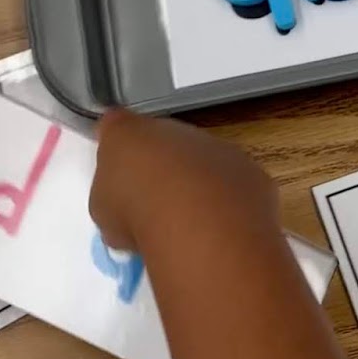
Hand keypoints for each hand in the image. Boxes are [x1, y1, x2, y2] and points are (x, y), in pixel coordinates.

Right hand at [90, 110, 282, 256]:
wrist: (196, 222)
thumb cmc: (136, 214)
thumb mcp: (105, 212)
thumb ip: (115, 200)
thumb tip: (128, 212)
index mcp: (129, 133)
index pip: (118, 127)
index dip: (121, 148)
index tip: (122, 173)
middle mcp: (175, 131)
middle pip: (168, 147)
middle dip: (166, 174)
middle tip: (159, 211)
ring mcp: (218, 148)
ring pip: (207, 167)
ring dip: (202, 190)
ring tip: (195, 228)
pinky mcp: (252, 172)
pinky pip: (238, 188)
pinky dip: (232, 206)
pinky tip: (225, 230)